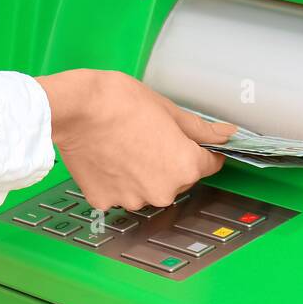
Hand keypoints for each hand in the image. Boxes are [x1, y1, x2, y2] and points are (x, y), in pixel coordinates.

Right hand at [34, 70, 234, 211]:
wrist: (76, 108)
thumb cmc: (120, 102)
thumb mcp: (168, 109)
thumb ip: (200, 130)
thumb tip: (227, 134)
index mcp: (185, 167)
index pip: (209, 164)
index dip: (200, 149)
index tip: (188, 141)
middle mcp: (162, 191)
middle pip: (178, 179)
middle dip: (169, 161)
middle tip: (148, 136)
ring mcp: (132, 199)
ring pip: (148, 188)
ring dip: (142, 173)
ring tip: (125, 145)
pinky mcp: (105, 201)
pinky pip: (119, 193)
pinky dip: (116, 179)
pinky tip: (108, 157)